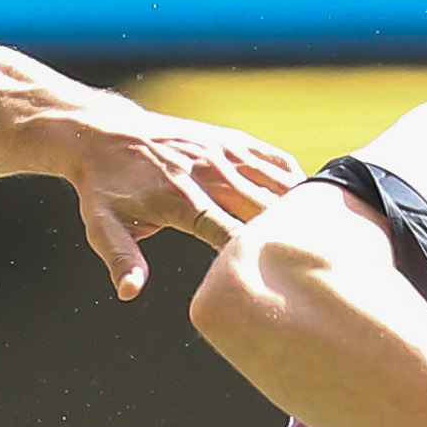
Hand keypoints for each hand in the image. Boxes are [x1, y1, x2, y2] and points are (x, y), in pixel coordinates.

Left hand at [51, 102, 297, 300]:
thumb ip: (121, 258)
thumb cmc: (104, 189)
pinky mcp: (231, 140)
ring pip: (277, 183)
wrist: (103, 135)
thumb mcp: (102, 226)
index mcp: (182, 201)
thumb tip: (130, 291)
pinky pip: (275, 160)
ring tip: (323, 238)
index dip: (256, 257)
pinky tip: (309, 204)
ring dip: (299, 208)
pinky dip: (295, 181)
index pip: (232, 234)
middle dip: (287, 237)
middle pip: (263, 210)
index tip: (276, 279)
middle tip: (315, 265)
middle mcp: (208, 174)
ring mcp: (223, 153)